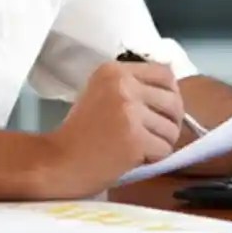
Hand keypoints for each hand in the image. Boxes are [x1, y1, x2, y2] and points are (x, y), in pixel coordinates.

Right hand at [41, 61, 183, 195]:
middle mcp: (123, 85)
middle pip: (173, 101)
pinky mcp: (135, 139)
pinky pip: (164, 149)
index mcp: (114, 71)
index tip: (163, 110)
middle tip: (156, 135)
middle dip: (172, 122)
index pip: (164, 73)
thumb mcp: (102, 94)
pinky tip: (134, 159)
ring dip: (161, 143)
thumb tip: (173, 91)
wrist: (58, 162)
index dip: (171, 94)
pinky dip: (153, 159)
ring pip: (171, 128)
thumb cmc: (80, 133)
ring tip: (139, 148)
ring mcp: (129, 111)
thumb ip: (132, 87)